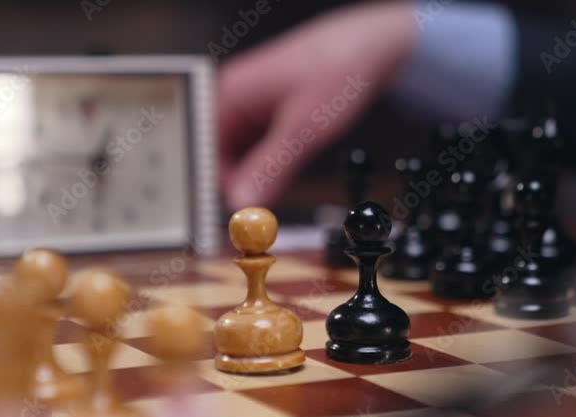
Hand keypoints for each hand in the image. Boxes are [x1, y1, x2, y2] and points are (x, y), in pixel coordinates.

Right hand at [218, 1, 415, 208]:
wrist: (372, 46)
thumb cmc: (339, 68)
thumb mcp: (304, 127)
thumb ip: (271, 166)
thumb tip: (244, 201)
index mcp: (231, 93)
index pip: (203, 150)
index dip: (216, 184)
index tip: (237, 210)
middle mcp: (235, 96)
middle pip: (219, 153)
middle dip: (239, 182)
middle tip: (260, 210)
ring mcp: (252, 103)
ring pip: (240, 152)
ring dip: (255, 173)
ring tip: (278, 186)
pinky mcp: (270, 110)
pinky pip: (257, 145)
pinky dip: (269, 162)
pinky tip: (286, 170)